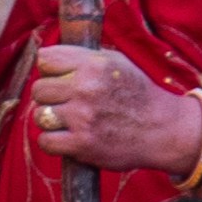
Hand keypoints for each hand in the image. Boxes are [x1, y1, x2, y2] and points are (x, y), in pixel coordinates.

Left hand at [26, 42, 201, 177]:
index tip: (60, 79)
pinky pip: (45, 141)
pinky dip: (53, 142)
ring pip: (39, 116)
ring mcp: (83, 117)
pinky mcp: (82, 144)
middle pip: (38, 89)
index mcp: (93, 64)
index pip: (45, 60)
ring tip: (68, 121)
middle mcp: (86, 88)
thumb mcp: (115, 62)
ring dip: (50, 121)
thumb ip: (81, 57)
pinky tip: (67, 138)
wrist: (163, 129)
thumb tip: (43, 57)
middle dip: (49, 97)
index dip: (50, 71)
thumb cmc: (136, 94)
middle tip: (66, 104)